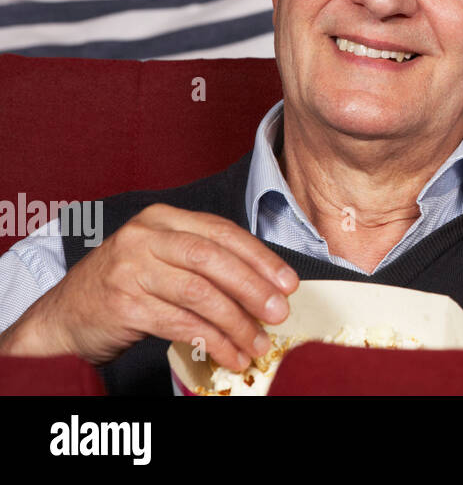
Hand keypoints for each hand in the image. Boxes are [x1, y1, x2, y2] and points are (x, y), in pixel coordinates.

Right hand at [0, 204, 298, 370]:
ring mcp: (130, 270)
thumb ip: (205, 260)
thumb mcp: (162, 257)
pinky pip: (180, 324)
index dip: (260, 257)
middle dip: (253, 288)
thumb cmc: (125, 285)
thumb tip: (266, 285)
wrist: (64, 316)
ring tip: (257, 342)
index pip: (222, 232)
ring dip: (236, 322)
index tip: (288, 282)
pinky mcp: (123, 305)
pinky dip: (211, 342)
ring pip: (199, 294)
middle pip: (213, 259)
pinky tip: (229, 354)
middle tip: (279, 311)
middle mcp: (144, 237)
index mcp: (162, 218)